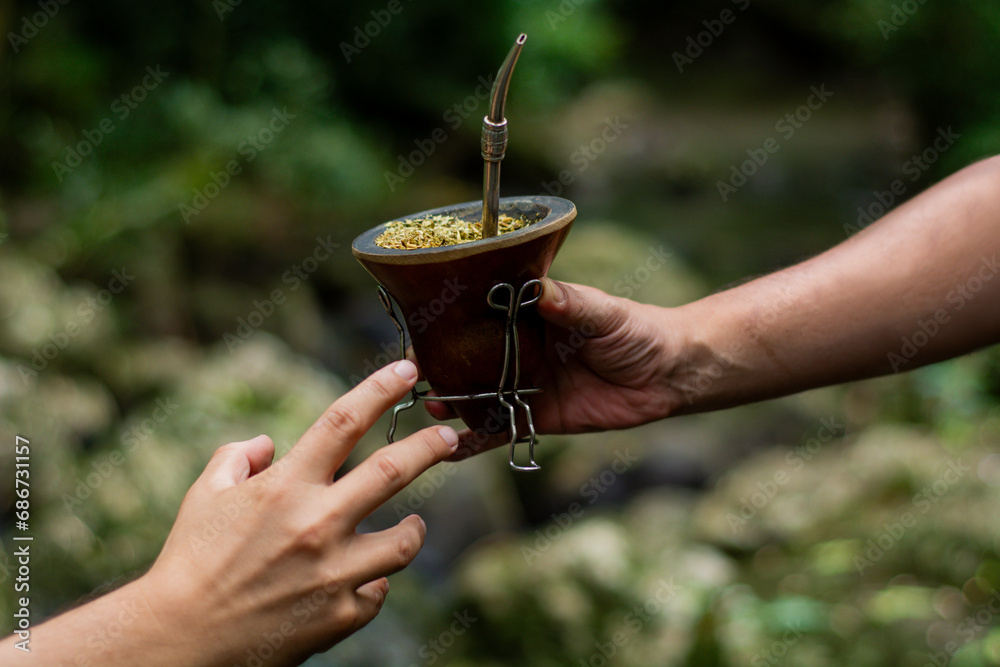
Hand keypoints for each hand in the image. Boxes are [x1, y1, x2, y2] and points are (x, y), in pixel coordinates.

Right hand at [134, 360, 457, 666]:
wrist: (181, 639)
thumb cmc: (189, 561)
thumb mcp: (205, 494)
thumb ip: (238, 456)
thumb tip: (269, 444)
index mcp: (285, 486)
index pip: (343, 421)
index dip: (380, 389)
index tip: (407, 370)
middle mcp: (316, 524)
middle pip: (392, 471)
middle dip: (430, 446)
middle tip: (449, 436)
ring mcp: (333, 572)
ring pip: (404, 541)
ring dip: (413, 528)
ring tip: (413, 524)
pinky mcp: (339, 615)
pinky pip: (377, 592)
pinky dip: (373, 584)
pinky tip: (362, 580)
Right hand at [420, 278, 679, 458]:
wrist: (667, 374)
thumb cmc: (636, 331)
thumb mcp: (604, 313)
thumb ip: (572, 305)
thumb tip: (540, 292)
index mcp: (528, 315)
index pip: (478, 315)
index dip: (448, 321)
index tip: (423, 329)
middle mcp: (518, 348)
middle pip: (468, 357)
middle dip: (440, 367)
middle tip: (417, 377)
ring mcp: (525, 384)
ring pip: (477, 394)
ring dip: (452, 402)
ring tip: (433, 409)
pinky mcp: (537, 417)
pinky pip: (499, 431)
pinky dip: (475, 442)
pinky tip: (450, 452)